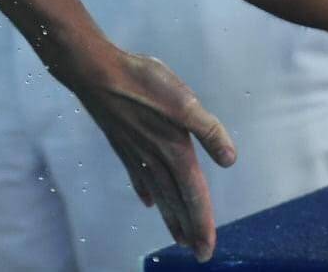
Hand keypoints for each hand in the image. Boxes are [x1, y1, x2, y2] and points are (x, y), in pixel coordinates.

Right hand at [72, 49, 236, 260]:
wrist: (97, 73)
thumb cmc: (141, 83)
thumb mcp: (183, 101)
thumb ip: (208, 130)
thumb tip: (230, 160)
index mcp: (174, 150)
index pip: (193, 194)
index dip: (202, 223)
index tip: (207, 249)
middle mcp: (155, 158)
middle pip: (176, 202)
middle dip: (189, 229)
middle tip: (198, 254)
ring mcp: (136, 153)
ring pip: (158, 193)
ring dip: (171, 216)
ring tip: (179, 237)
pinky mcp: (123, 144)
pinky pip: (139, 176)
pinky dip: (146, 191)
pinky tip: (148, 200)